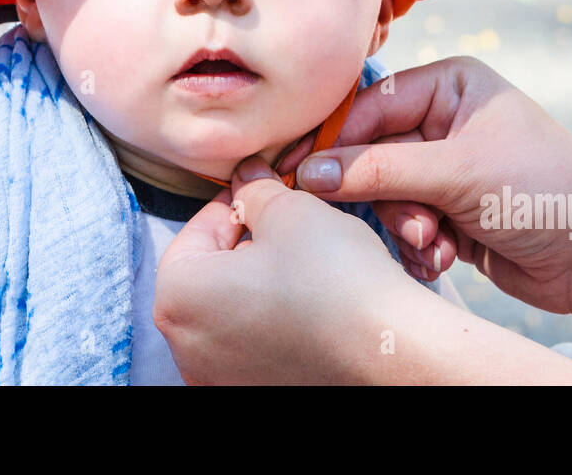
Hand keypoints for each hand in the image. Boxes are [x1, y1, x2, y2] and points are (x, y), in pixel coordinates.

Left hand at [152, 162, 426, 384]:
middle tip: (284, 227)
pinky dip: (274, 323)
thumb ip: (255, 191)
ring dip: (259, 285)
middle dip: (244, 247)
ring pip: (231, 314)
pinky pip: (254, 347)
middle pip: (209, 278)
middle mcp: (187, 349)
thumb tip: (246, 178)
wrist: (393, 350)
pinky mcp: (255, 393)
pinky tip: (311, 306)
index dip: (232, 205)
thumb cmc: (337, 280)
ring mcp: (220, 379)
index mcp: (178, 299)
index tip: (259, 194)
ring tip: (303, 266)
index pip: (194, 235)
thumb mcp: (290, 211)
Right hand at [277, 56, 571, 317]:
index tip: (301, 174)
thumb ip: (378, 171)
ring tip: (437, 246)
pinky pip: (407, 228)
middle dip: (387, 199)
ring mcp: (447, 171)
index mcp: (449, 86)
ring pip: (387, 199)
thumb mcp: (456, 171)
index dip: (335, 142)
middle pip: (372, 157)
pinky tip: (446, 260)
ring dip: (407, 229)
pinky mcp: (452, 214)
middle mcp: (445, 123)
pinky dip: (420, 248)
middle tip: (413, 225)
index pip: (369, 107)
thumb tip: (308, 174)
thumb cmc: (545, 188)